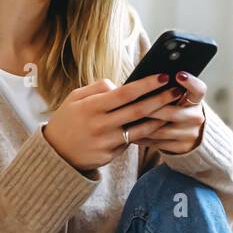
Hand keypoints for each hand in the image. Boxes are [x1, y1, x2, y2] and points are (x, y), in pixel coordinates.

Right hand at [42, 73, 183, 170]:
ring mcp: (106, 142)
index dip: (146, 84)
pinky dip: (145, 133)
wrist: (55, 154)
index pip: (125, 93)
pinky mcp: (109, 156)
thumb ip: (97, 88)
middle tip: (177, 91)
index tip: (163, 76)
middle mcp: (100, 125)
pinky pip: (130, 142)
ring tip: (173, 108)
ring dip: (159, 118)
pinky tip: (157, 125)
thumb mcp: (74, 98)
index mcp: (91, 107)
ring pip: (139, 129)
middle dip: (160, 99)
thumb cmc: (67, 121)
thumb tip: (119, 85)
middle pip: (137, 110)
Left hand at [131, 70, 206, 154]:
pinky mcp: (181, 147)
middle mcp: (196, 117)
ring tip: (124, 119)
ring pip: (160, 130)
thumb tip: (112, 82)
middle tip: (134, 102)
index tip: (178, 75)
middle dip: (151, 107)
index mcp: (196, 100)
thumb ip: (156, 87)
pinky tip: (128, 132)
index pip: (198, 89)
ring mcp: (189, 134)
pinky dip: (141, 137)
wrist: (187, 135)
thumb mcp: (173, 98)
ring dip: (142, 124)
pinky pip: (157, 142)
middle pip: (172, 112)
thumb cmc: (173, 109)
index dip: (190, 82)